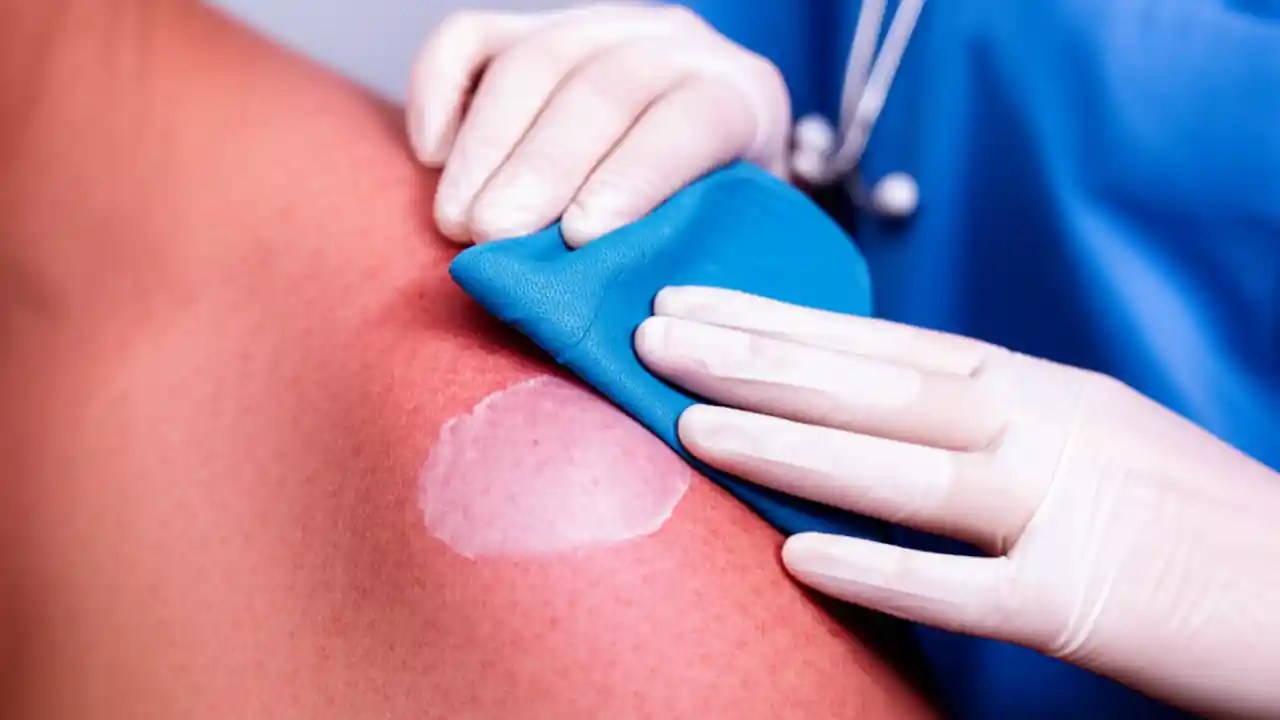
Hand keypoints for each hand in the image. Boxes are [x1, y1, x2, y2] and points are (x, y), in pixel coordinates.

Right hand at [406, 4, 789, 245]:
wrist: (697, 164)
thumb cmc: (713, 225)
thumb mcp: (731, 241)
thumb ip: (702, 260)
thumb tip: (653, 319)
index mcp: (737, 98)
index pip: (692, 118)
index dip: (636, 175)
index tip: (581, 237)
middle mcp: (670, 47)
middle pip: (601, 88)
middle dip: (540, 166)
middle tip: (494, 237)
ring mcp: (595, 30)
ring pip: (532, 63)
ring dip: (484, 147)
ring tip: (456, 222)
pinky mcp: (527, 28)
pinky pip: (469, 38)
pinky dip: (438, 90)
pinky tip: (429, 155)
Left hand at [634, 286, 1279, 717]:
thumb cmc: (1183, 515)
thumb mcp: (1082, 432)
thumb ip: (980, 419)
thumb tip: (861, 408)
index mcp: (1039, 388)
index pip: (886, 343)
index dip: (783, 321)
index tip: (694, 302)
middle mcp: (1044, 431)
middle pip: (878, 388)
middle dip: (759, 361)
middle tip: (653, 339)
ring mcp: (1064, 512)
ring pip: (908, 470)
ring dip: (793, 446)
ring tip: (690, 424)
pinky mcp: (1087, 603)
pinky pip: (971, 587)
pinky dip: (884, 570)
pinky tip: (796, 557)